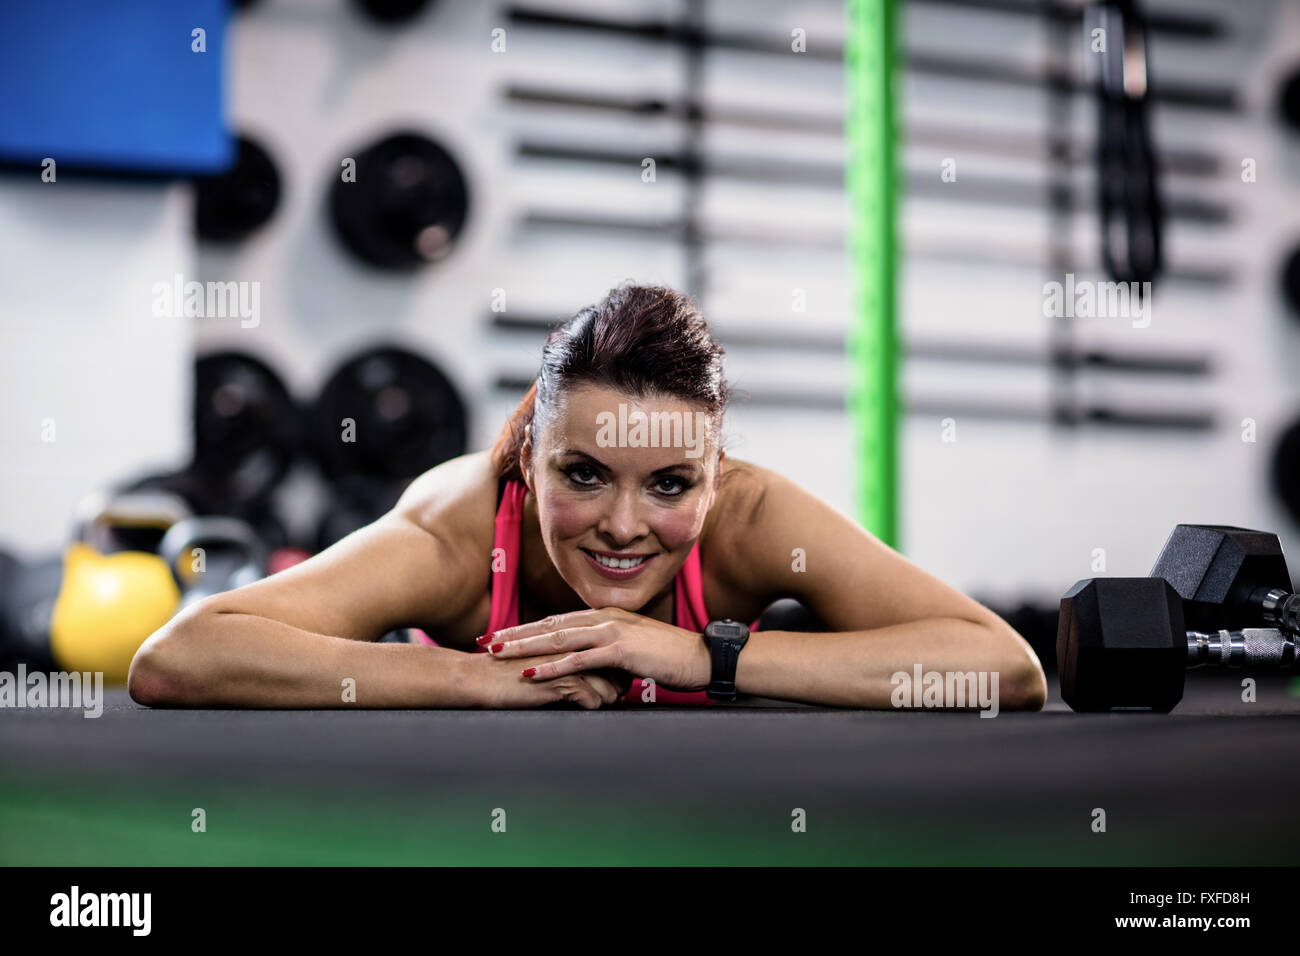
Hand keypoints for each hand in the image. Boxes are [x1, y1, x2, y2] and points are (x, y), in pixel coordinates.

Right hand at [464, 649, 631, 709]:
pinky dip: (592, 707)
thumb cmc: (507, 672)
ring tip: (603, 705)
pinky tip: (584, 710)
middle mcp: (573, 647)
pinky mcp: (561, 682)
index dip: (617, 668)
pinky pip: (593, 701)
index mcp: (569, 639)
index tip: (619, 679)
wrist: (479, 678)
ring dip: (608, 699)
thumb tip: (582, 673)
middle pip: (617, 668)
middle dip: (620, 685)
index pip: (609, 650)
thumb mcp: (541, 660)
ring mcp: (569, 664)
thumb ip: (562, 660)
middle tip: (618, 695)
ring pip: (610, 687)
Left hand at [480, 608, 711, 691]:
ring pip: (559, 638)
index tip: (502, 635)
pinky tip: (532, 674)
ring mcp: (612, 632)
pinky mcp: (621, 650)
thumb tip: (592, 659)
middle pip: (551, 625)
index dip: (528, 628)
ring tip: (498, 654)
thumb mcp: (635, 646)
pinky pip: (580, 660)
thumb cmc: (670, 656)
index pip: (558, 621)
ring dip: (526, 647)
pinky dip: (553, 666)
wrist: (701, 657)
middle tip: (486, 642)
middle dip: (516, 634)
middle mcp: (605, 618)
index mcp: (606, 616)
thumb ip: (611, 647)